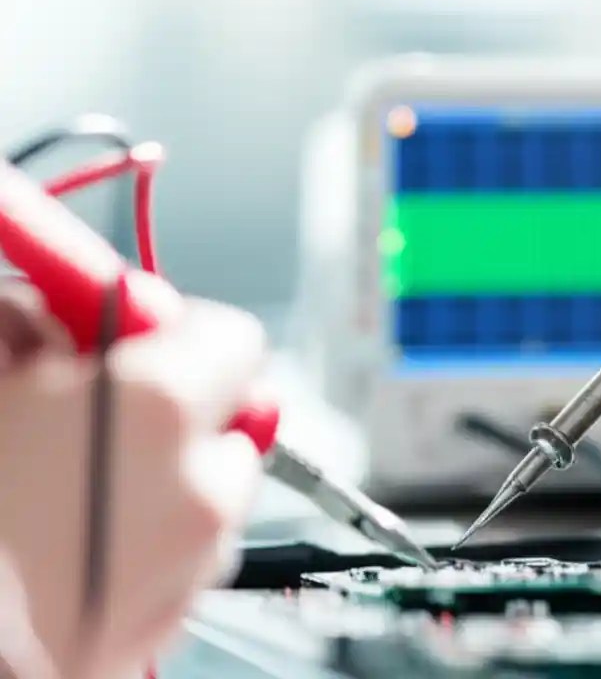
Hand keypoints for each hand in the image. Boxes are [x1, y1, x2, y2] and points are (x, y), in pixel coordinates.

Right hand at [0, 276, 265, 677]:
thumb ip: (38, 317)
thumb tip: (74, 301)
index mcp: (159, 407)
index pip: (234, 338)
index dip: (182, 334)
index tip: (138, 341)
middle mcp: (201, 488)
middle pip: (230, 419)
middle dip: (178, 411)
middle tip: (95, 416)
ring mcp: (192, 567)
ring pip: (213, 494)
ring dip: (167, 480)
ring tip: (72, 491)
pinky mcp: (168, 627)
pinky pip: (187, 560)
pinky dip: (152, 543)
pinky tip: (77, 543)